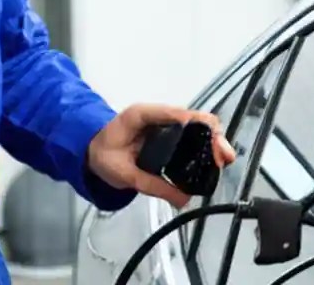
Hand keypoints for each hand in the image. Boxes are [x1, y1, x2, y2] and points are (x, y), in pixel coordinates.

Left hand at [86, 103, 235, 208]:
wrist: (89, 150)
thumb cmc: (102, 155)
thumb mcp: (123, 173)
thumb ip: (151, 184)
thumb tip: (182, 199)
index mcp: (144, 116)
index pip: (178, 113)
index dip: (200, 127)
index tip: (214, 144)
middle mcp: (157, 117)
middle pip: (193, 120)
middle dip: (213, 137)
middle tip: (223, 158)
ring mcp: (163, 125)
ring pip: (195, 128)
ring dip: (211, 142)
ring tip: (222, 161)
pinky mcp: (167, 136)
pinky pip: (189, 138)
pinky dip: (203, 148)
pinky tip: (211, 162)